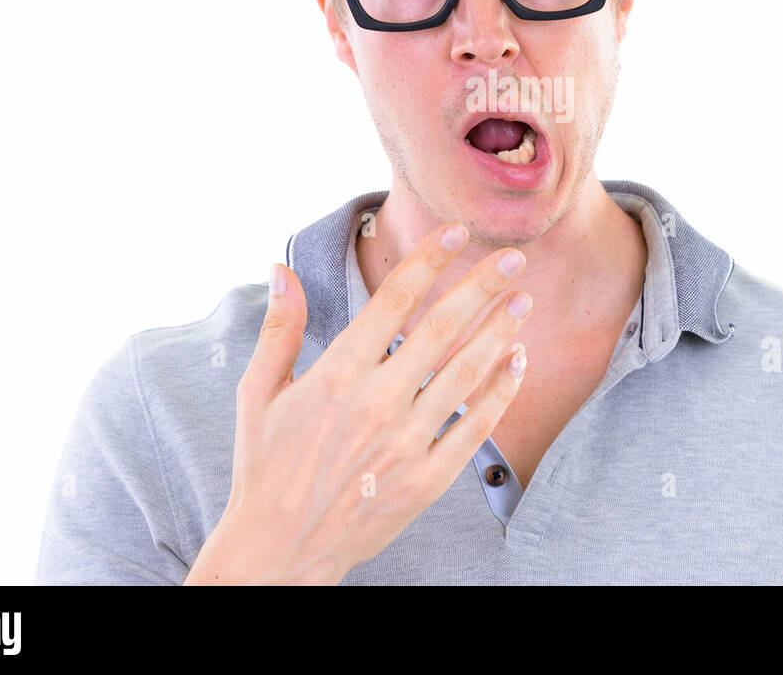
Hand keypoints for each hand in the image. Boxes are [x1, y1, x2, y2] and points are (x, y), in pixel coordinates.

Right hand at [183, 222, 530, 584]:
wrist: (279, 550)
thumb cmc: (265, 466)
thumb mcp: (258, 393)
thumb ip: (278, 328)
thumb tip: (279, 268)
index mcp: (336, 374)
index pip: (393, 300)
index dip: (428, 259)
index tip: (456, 231)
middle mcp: (376, 403)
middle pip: (442, 328)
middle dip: (483, 286)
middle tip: (514, 257)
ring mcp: (406, 443)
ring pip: (467, 374)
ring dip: (500, 332)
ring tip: (524, 301)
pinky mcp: (427, 480)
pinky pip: (476, 428)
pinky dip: (501, 392)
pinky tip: (517, 363)